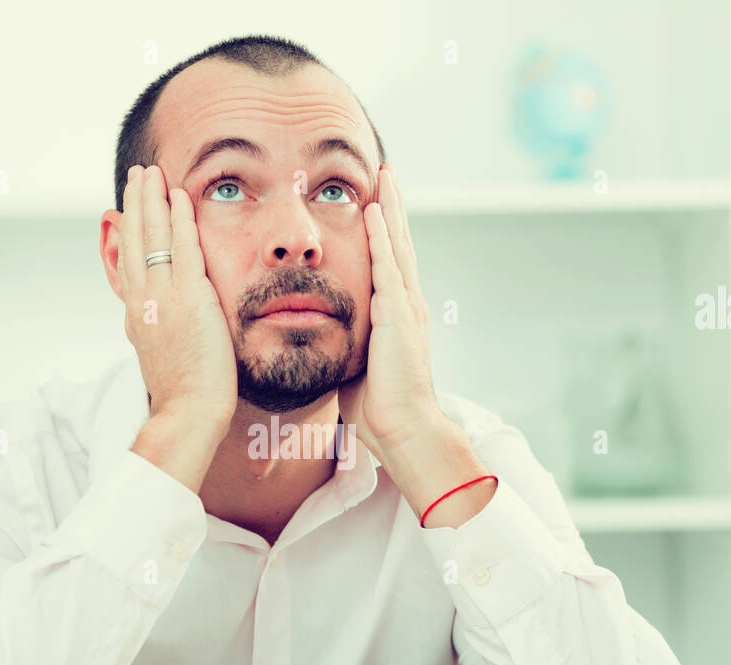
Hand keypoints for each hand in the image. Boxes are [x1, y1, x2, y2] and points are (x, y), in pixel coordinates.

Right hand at [118, 164, 237, 433]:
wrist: (186, 413)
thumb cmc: (182, 395)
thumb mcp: (158, 355)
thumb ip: (154, 328)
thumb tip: (151, 315)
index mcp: (135, 313)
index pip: (127, 260)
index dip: (126, 228)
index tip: (127, 205)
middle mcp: (143, 300)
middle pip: (133, 239)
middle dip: (135, 203)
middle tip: (138, 173)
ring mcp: (163, 298)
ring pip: (153, 237)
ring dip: (153, 199)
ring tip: (153, 172)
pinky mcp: (190, 300)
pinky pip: (184, 249)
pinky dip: (180, 219)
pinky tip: (181, 196)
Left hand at [337, 163, 440, 464]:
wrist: (401, 428)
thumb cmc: (376, 405)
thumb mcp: (356, 362)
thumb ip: (346, 341)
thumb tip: (323, 335)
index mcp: (397, 315)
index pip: (390, 262)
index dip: (385, 230)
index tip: (376, 200)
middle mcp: (407, 304)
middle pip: (399, 243)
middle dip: (394, 206)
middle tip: (387, 171)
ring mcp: (407, 307)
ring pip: (398, 245)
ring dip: (392, 208)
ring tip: (385, 175)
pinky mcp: (399, 316)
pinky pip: (388, 267)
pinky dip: (382, 237)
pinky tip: (374, 211)